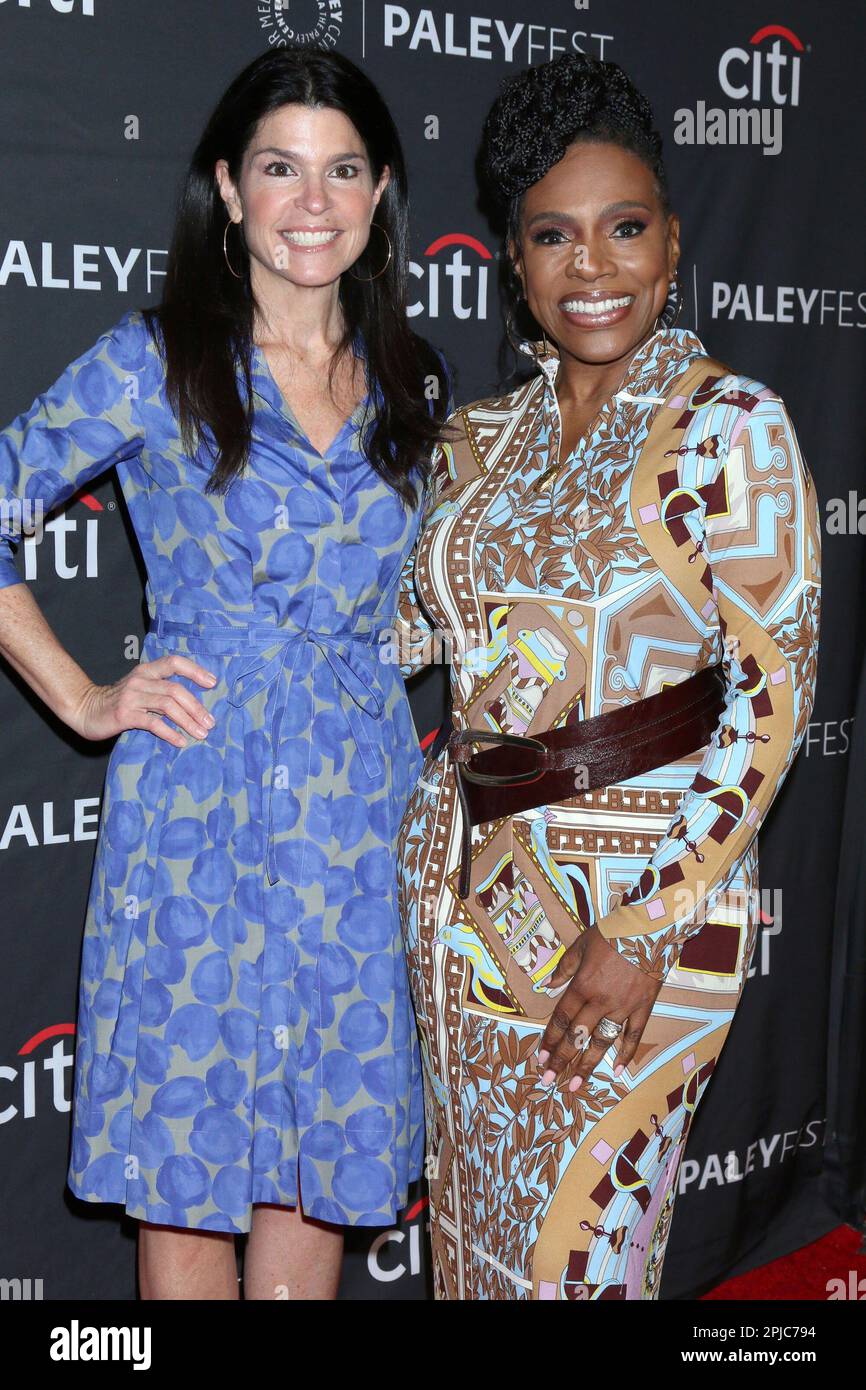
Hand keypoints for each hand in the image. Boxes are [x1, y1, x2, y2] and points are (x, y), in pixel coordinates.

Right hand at [69, 655, 217, 747]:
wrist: (84, 709)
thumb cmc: (117, 701)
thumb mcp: (139, 687)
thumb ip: (159, 689)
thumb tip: (192, 702)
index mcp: (146, 671)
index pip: (174, 662)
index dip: (195, 670)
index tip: (213, 682)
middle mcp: (140, 680)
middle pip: (175, 689)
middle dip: (196, 707)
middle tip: (210, 722)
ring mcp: (131, 697)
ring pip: (168, 705)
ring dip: (188, 721)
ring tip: (201, 733)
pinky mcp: (125, 715)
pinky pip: (153, 723)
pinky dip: (170, 733)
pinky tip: (181, 742)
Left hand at [537, 925, 660, 1091]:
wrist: (649, 927)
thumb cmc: (612, 932)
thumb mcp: (581, 945)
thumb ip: (564, 968)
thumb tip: (547, 986)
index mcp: (582, 985)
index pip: (561, 1019)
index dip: (549, 1040)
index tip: (539, 1058)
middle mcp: (600, 1001)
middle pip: (576, 1036)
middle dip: (560, 1060)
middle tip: (548, 1080)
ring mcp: (623, 1007)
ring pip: (602, 1042)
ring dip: (587, 1065)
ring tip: (575, 1086)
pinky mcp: (643, 1007)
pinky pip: (634, 1035)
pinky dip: (626, 1053)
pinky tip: (618, 1071)